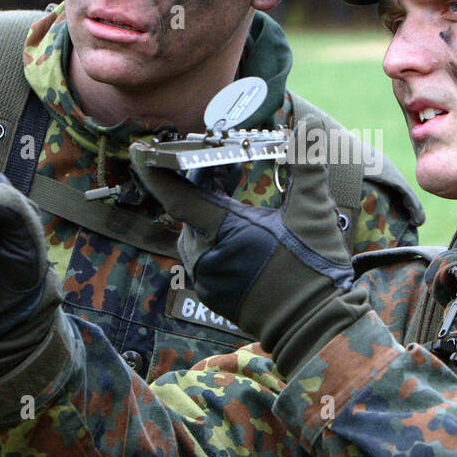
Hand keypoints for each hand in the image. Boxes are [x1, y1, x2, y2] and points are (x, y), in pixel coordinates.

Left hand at [132, 116, 367, 374]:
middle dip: (199, 182)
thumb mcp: (313, 213)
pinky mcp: (215, 294)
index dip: (155, 170)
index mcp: (222, 232)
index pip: (175, 195)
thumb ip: (306, 166)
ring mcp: (207, 279)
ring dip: (208, 208)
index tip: (140, 150)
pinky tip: (239, 227)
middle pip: (188, 209)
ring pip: (195, 232)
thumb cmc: (312, 271)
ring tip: (231, 188)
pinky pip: (205, 254)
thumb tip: (309, 128)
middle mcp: (205, 257)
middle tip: (219, 160)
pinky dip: (215, 234)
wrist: (316, 328)